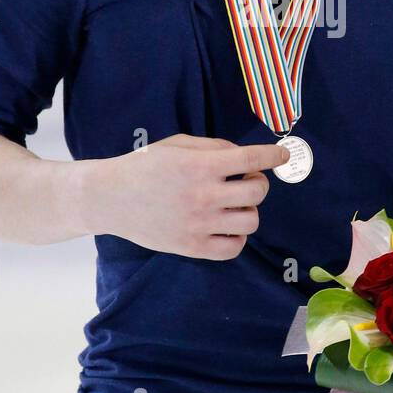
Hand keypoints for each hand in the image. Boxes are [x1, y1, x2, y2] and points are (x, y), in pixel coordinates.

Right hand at [80, 133, 290, 258]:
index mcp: (200, 166)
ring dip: (248, 209)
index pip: (251, 159)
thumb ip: (214, 148)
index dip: (273, 156)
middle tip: (246, 179)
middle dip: (259, 182)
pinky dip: (237, 236)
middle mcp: (203, 196)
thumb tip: (244, 158)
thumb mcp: (178, 144)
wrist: (110, 198)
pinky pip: (233, 248)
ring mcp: (198, 224)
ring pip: (250, 220)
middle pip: (258, 191)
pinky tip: (226, 226)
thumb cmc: (145, 166)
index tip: (283, 156)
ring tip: (233, 203)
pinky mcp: (192, 247)